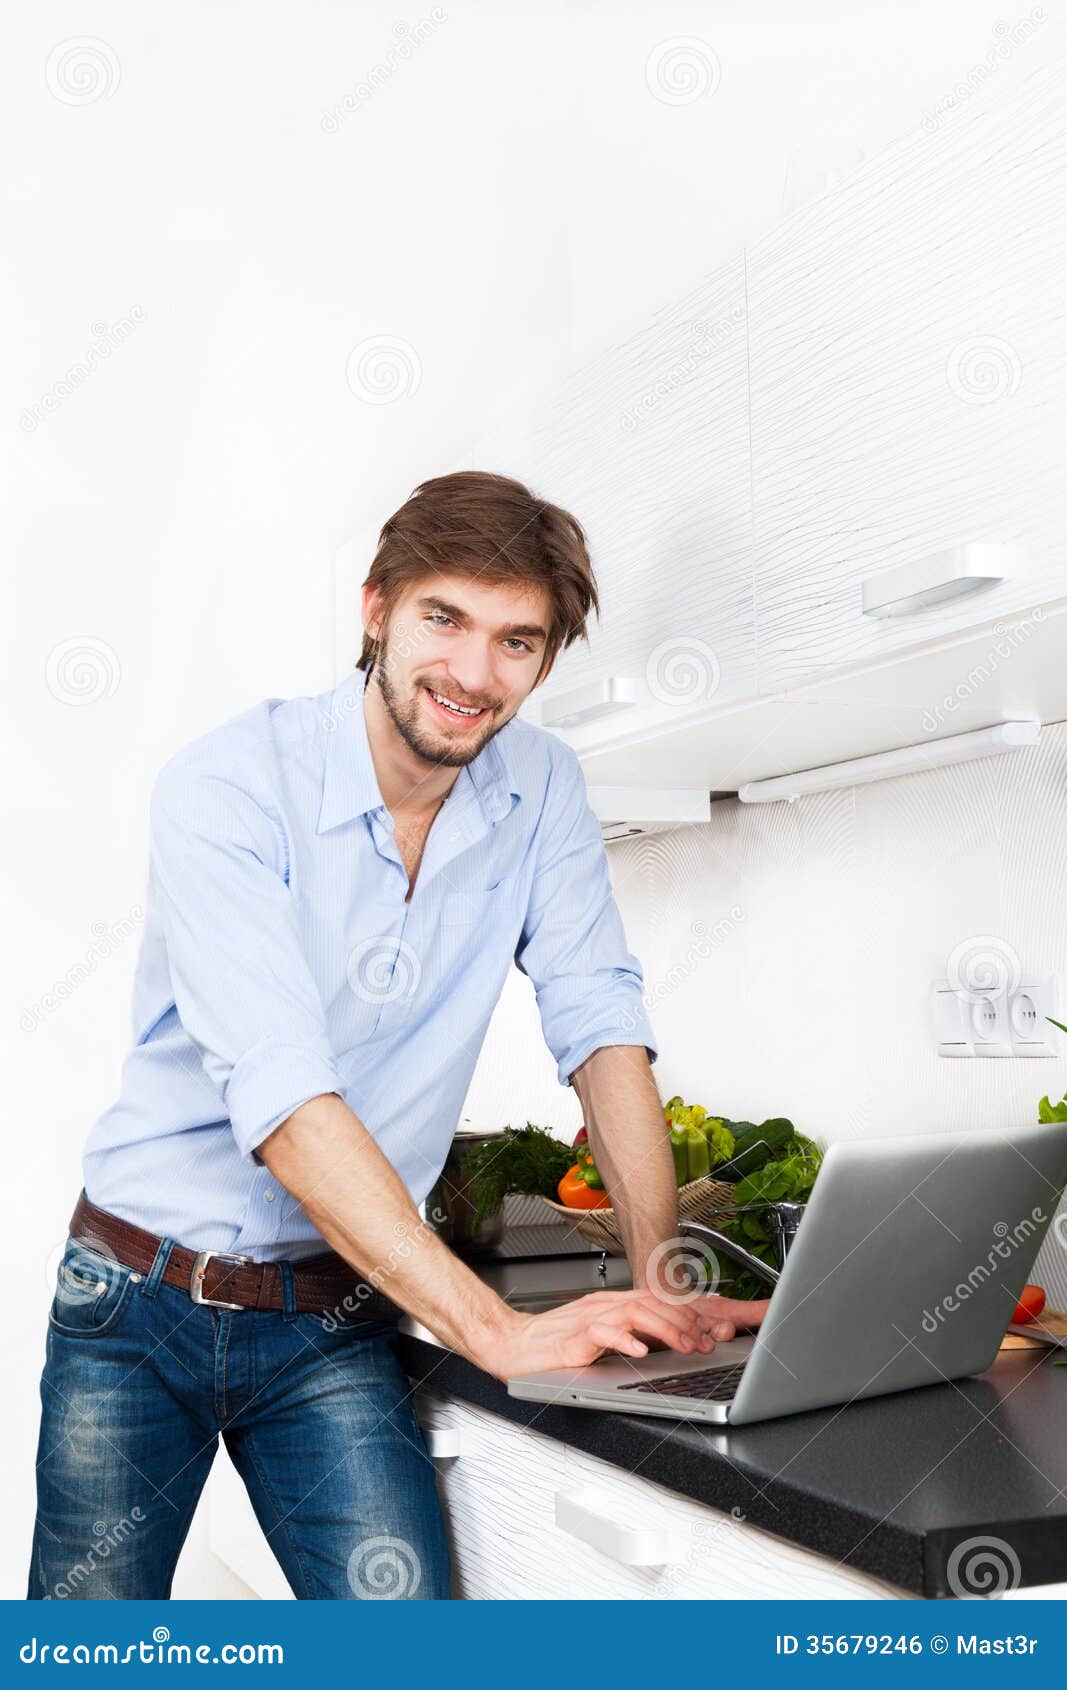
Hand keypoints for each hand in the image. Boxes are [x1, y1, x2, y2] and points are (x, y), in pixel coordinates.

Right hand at [480, 1290, 770, 1382]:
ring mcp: (590, 1317)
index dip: (694, 1311)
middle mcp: (606, 1304)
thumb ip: (633, 1336)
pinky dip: (624, 1340)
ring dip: (667, 1330)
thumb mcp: (602, 1340)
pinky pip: (602, 1332)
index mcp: (616, 1304)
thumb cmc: (554, 1347)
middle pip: (655, 1302)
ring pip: (636, 1312)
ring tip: (687, 1346)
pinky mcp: (573, 1336)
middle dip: (689, 1321)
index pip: (662, 1299)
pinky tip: (640, 1352)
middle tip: (711, 1342)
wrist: (509, 1346)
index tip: (721, 1327)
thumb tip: (669, 1346)